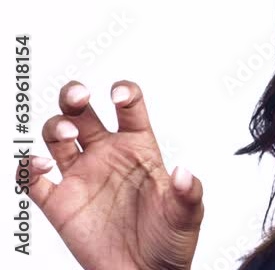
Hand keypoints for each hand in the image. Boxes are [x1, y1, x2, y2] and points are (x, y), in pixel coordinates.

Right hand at [18, 80, 203, 269]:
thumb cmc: (170, 240)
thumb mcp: (188, 215)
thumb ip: (189, 193)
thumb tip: (184, 172)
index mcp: (139, 148)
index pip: (130, 108)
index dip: (124, 92)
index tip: (119, 93)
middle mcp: (107, 155)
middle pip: (83, 112)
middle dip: (75, 96)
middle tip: (79, 96)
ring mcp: (82, 176)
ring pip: (56, 136)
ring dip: (55, 127)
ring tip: (67, 135)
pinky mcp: (60, 203)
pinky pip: (33, 179)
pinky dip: (28, 167)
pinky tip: (40, 165)